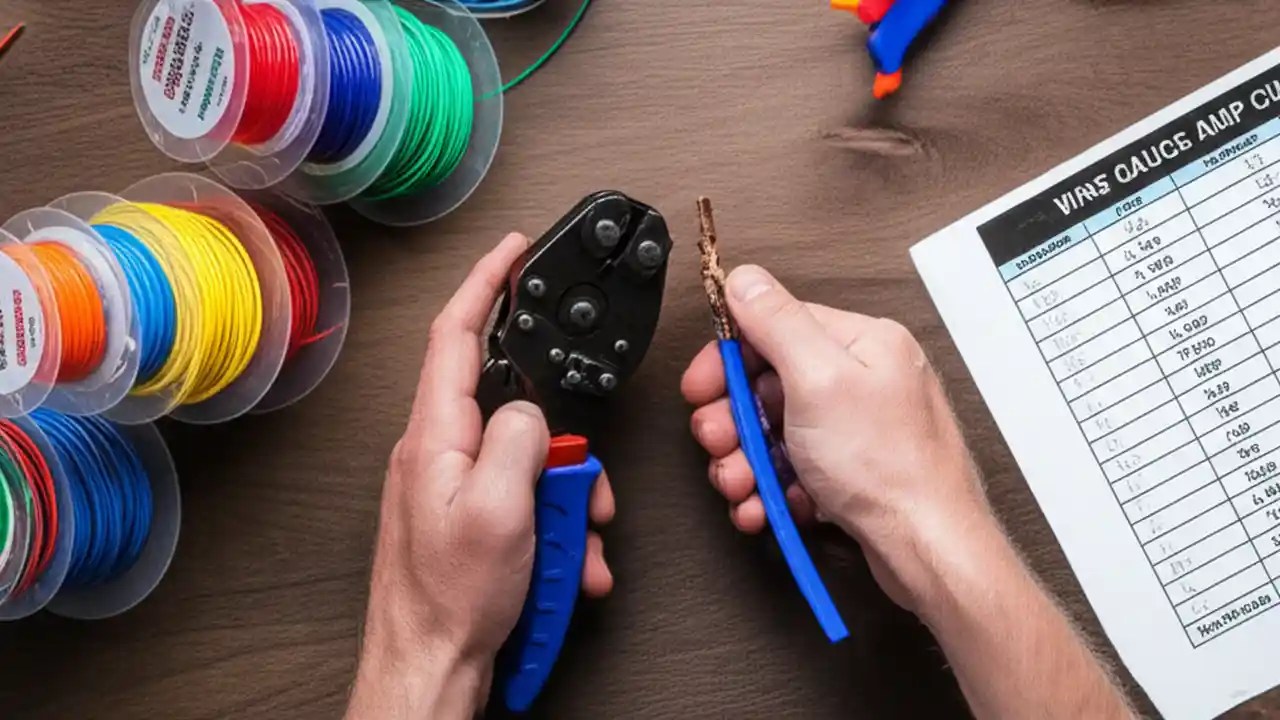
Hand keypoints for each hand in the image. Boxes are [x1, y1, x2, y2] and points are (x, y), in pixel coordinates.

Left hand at [347, 234, 614, 719]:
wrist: (428, 667)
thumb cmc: (449, 601)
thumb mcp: (501, 510)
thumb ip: (519, 438)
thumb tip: (532, 411)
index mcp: (435, 436)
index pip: (457, 333)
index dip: (486, 282)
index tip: (511, 250)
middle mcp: (439, 454)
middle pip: (516, 410)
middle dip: (564, 448)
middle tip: (580, 488)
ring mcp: (454, 489)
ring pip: (532, 462)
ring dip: (566, 502)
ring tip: (568, 545)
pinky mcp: (471, 520)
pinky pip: (525, 502)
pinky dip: (554, 530)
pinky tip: (561, 565)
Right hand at [682, 265, 993, 611]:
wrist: (928, 551)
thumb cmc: (891, 470)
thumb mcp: (819, 380)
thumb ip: (777, 323)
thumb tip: (746, 279)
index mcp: (862, 342)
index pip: (775, 327)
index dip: (728, 359)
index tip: (700, 388)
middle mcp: (864, 379)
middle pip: (769, 384)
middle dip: (734, 420)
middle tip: (720, 443)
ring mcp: (858, 428)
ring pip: (776, 433)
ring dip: (747, 461)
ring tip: (743, 484)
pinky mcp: (852, 470)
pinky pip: (795, 468)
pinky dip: (773, 488)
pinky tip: (768, 505)